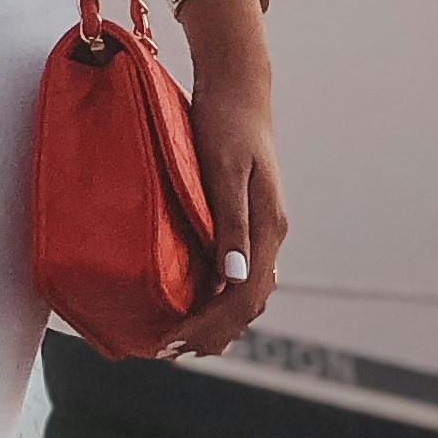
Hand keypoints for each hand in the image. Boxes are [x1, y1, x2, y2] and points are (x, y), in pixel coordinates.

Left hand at [176, 8, 282, 357]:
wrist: (238, 86)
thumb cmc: (226, 122)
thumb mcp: (225, 169)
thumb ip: (229, 222)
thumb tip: (232, 278)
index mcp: (267, 229)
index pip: (243, 299)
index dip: (208, 327)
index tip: (171, 344)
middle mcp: (269, 235)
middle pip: (248, 304)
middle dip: (212, 334)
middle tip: (167, 352)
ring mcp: (261, 229)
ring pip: (245, 291)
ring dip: (216, 321)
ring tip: (180, 340)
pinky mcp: (248, 220)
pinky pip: (238, 273)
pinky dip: (217, 297)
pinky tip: (195, 301)